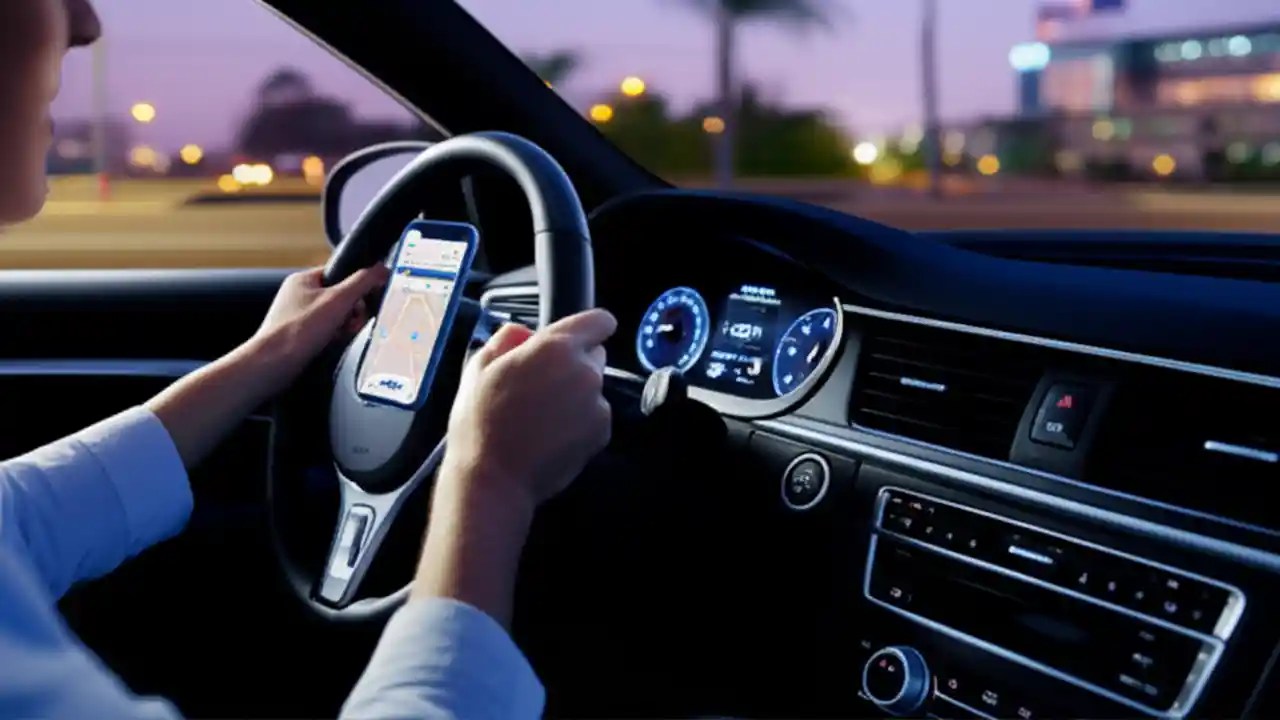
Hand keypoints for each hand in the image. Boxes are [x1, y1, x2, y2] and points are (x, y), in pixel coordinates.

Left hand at [147, 264, 387, 467]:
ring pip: (335, 318)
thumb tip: (381, 269)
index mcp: (304, 279)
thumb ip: (362, 282)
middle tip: (349, 323)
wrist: (273, 364)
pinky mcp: (300, 337)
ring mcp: (298, 317)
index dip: (356, 288)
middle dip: (351, 313)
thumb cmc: (297, 330)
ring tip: (337, 337)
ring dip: (343, 328)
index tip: (362, 301)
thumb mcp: (338, 300)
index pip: (340, 274)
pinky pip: (327, 334)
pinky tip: (330, 346)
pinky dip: (333, 340)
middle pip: (341, 298)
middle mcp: (299, 296)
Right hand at [412, 309, 616, 623]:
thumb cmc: (480, 423)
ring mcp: (596, 404)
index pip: (599, 321)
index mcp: (556, 348)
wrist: (493, 478)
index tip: (580, 335)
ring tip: (540, 416)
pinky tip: (550, 434)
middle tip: (540, 385)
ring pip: (593, 387)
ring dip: (576, 394)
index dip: (589, 327)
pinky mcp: (601, 432)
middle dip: (574, 363)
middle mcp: (584, 372)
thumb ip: (506, 339)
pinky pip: (595, 415)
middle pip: (595, 355)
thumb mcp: (479, 368)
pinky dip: (580, 421)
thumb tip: (523, 333)